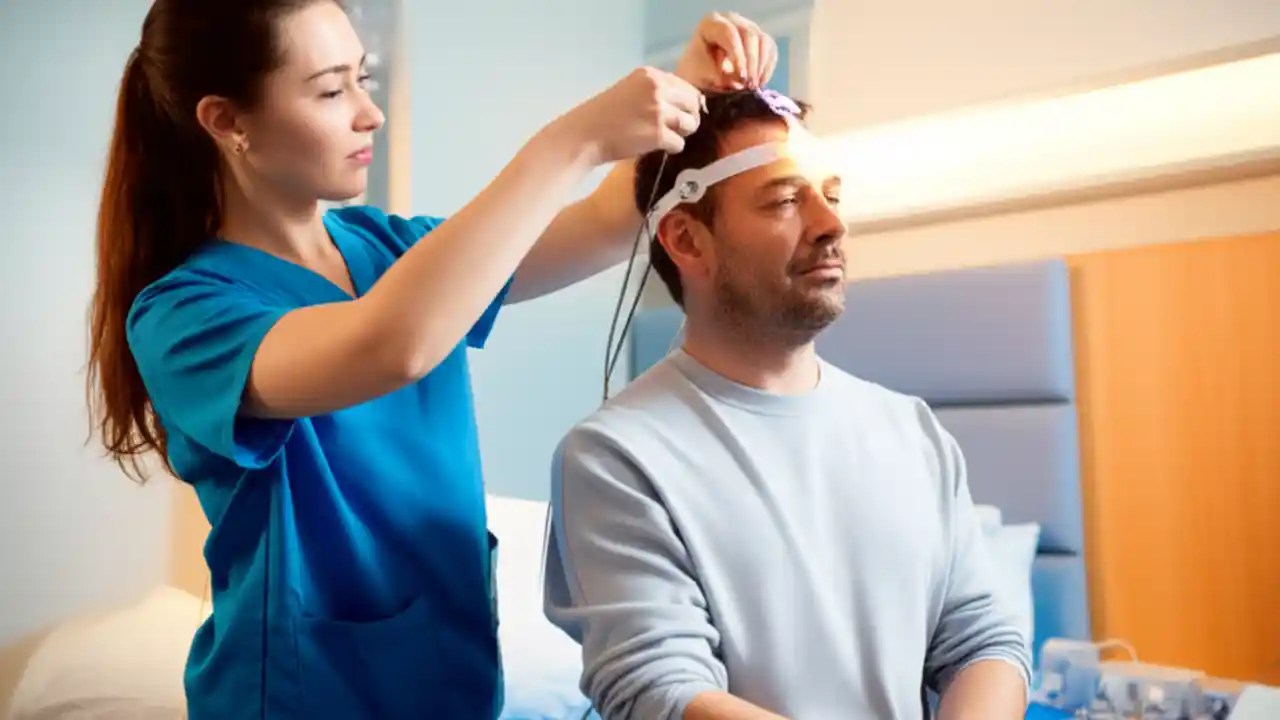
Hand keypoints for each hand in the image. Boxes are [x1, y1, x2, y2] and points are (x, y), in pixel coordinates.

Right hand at [564, 67, 703, 164]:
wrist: (586, 134)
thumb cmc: (604, 115)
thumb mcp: (631, 90)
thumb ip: (656, 91)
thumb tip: (689, 102)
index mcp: (650, 75)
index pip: (686, 86)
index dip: (687, 103)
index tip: (678, 113)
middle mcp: (658, 88)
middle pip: (693, 103)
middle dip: (688, 117)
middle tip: (675, 128)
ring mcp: (659, 111)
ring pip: (690, 124)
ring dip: (681, 133)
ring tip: (664, 137)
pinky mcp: (659, 134)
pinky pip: (679, 143)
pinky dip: (671, 148)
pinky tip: (656, 146)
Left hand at [675, 12, 778, 90]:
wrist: (700, 78)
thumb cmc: (697, 75)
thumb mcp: (702, 76)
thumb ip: (719, 77)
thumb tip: (739, 82)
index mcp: (711, 25)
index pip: (729, 33)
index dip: (738, 55)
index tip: (741, 78)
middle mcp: (731, 20)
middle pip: (749, 34)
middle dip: (751, 62)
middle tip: (749, 85)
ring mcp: (747, 28)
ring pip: (763, 41)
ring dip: (761, 66)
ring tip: (753, 87)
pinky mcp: (759, 40)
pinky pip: (770, 50)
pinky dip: (767, 68)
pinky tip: (760, 83)